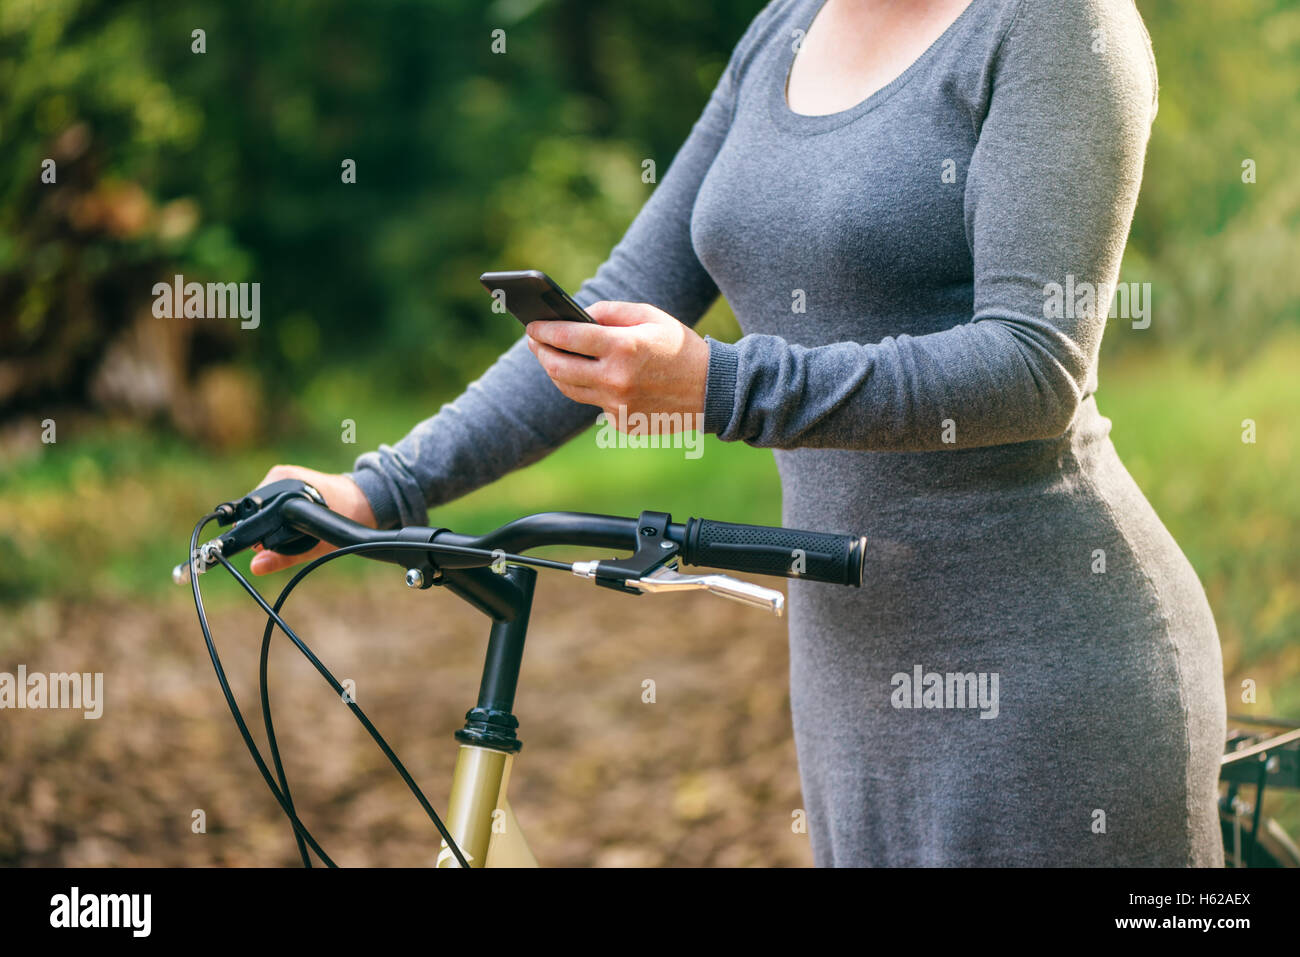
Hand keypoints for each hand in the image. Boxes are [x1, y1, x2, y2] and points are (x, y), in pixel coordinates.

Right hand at [247, 465, 376, 574]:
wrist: (367, 500)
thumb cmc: (348, 517)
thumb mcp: (316, 543)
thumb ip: (284, 557)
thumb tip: (256, 567)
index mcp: (283, 480)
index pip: (251, 508)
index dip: (253, 529)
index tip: (259, 546)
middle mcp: (280, 475)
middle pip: (255, 508)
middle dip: (263, 528)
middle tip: (282, 541)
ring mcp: (284, 476)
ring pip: (263, 507)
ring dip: (271, 522)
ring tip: (294, 530)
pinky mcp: (289, 480)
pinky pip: (273, 503)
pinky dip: (278, 516)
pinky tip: (294, 522)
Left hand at [524, 301, 707, 428]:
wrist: (713, 391)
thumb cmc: (680, 348)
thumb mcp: (650, 317)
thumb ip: (611, 312)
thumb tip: (578, 317)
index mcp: (624, 348)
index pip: (568, 338)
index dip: (544, 331)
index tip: (531, 325)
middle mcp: (617, 380)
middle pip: (560, 368)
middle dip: (541, 352)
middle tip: (534, 341)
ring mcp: (618, 406)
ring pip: (570, 389)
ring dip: (556, 372)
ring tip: (553, 357)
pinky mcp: (622, 423)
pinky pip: (593, 403)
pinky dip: (588, 388)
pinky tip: (589, 375)